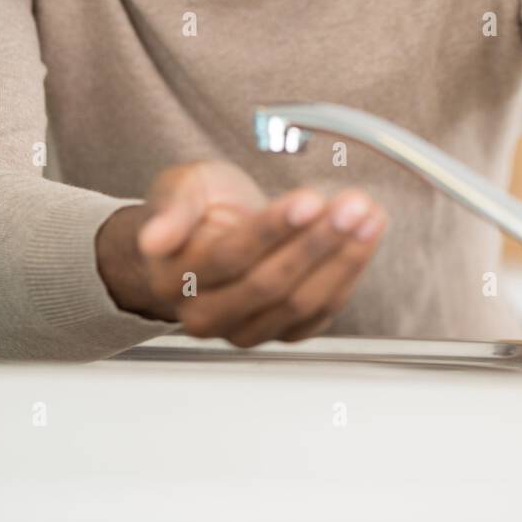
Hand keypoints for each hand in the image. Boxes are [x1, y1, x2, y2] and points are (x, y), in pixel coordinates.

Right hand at [134, 158, 387, 345]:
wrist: (200, 240)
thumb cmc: (193, 211)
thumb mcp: (179, 188)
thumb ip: (172, 211)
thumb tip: (154, 239)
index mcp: (176, 279)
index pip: (231, 256)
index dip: (273, 229)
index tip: (308, 199)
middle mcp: (207, 315)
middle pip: (271, 284)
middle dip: (318, 242)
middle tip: (351, 206)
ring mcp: (244, 330)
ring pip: (300, 304)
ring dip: (342, 259)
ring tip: (367, 217)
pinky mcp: (278, 333)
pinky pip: (319, 315)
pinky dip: (346, 277)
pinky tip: (363, 241)